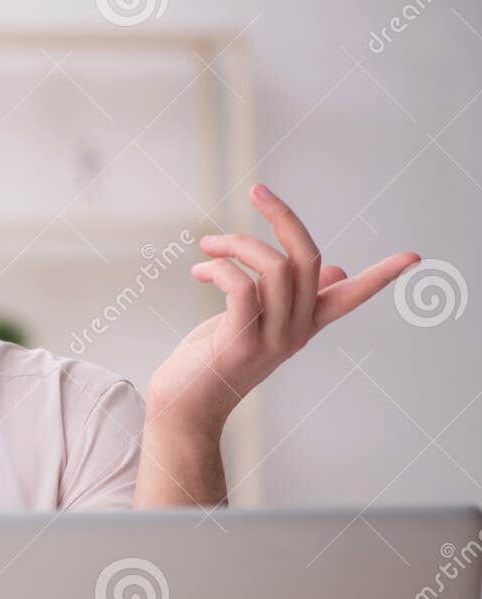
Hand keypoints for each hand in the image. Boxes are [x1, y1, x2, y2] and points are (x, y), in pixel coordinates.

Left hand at [145, 183, 419, 437]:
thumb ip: (292, 299)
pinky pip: (241, 287)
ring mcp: (271, 339)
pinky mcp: (240, 343)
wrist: (184, 408)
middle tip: (256, 191)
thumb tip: (336, 269)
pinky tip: (200, 270)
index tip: (414, 257)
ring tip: (209, 246)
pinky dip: (219, 268)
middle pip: (307, 258)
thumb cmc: (214, 360)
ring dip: (237, 244)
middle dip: (283, 217)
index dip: (381, 276)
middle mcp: (296, 331)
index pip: (352, 296)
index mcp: (305, 324)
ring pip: (274, 267)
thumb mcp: (257, 325)